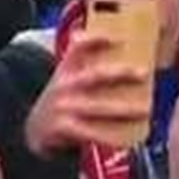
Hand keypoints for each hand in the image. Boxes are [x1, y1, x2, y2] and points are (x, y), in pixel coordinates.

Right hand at [23, 33, 149, 157]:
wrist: (32, 132)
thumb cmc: (60, 104)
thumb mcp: (64, 81)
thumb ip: (83, 68)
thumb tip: (120, 61)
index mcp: (65, 71)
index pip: (78, 48)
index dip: (96, 40)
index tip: (118, 38)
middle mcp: (63, 85)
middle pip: (95, 75)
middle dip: (121, 73)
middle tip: (144, 73)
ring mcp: (63, 106)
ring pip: (99, 107)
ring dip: (124, 109)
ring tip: (145, 110)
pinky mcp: (62, 127)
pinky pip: (90, 132)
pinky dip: (109, 137)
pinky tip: (125, 140)